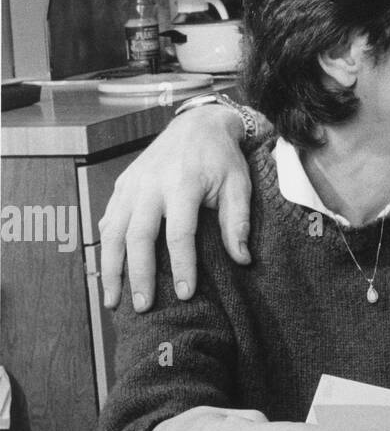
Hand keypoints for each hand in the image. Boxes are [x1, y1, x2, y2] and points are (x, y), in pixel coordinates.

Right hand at [99, 105, 251, 311]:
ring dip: (111, 268)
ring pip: (113, 231)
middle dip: (139, 274)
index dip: (182, 265)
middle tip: (142, 306)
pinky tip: (107, 271)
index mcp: (183, 184)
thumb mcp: (239, 185)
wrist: (197, 124)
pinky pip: (108, 219)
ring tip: (114, 300)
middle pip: (138, 236)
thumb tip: (242, 259)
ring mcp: (132, 184)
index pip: (179, 233)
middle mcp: (151, 184)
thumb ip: (238, 222)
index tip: (185, 294)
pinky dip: (105, 247)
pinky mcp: (122, 185)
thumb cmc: (221, 158)